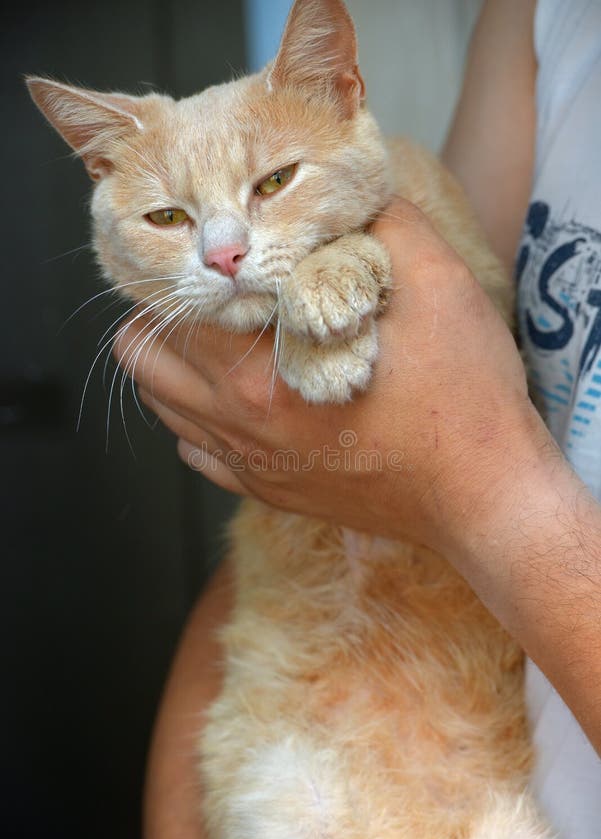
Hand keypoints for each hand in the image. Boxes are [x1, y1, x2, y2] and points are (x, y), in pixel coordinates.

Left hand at [115, 197, 551, 558]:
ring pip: (161, 406)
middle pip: (142, 357)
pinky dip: (202, 418)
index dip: (187, 267)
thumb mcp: (435, 281)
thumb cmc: (462, 394)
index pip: (173, 307)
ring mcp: (248, 465)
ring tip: (224, 336)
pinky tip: (246, 396)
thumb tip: (341, 190)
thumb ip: (378, 221)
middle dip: (165, 312)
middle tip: (212, 289)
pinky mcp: (267, 491)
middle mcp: (235, 425)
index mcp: (257, 373)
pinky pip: (196, 453)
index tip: (213, 250)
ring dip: (176, 363)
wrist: (483, 496)